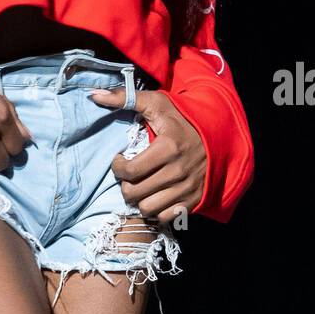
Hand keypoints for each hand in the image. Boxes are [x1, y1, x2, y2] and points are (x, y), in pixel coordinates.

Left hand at [87, 87, 205, 223]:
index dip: (117, 167)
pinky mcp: (193, 201)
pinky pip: (165, 217)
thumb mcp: (157, 104)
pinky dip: (157, 210)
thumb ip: (125, 98)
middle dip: (125, 184)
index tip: (120, 159)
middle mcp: (178, 172)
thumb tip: (94, 95)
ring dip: (139, 198)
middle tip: (129, 174)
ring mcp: (187, 189)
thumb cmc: (183, 119)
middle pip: (134, 193)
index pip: (130, 171)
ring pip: (147, 208)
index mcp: (168, 148)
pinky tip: (155, 195)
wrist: (220, 136)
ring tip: (140, 185)